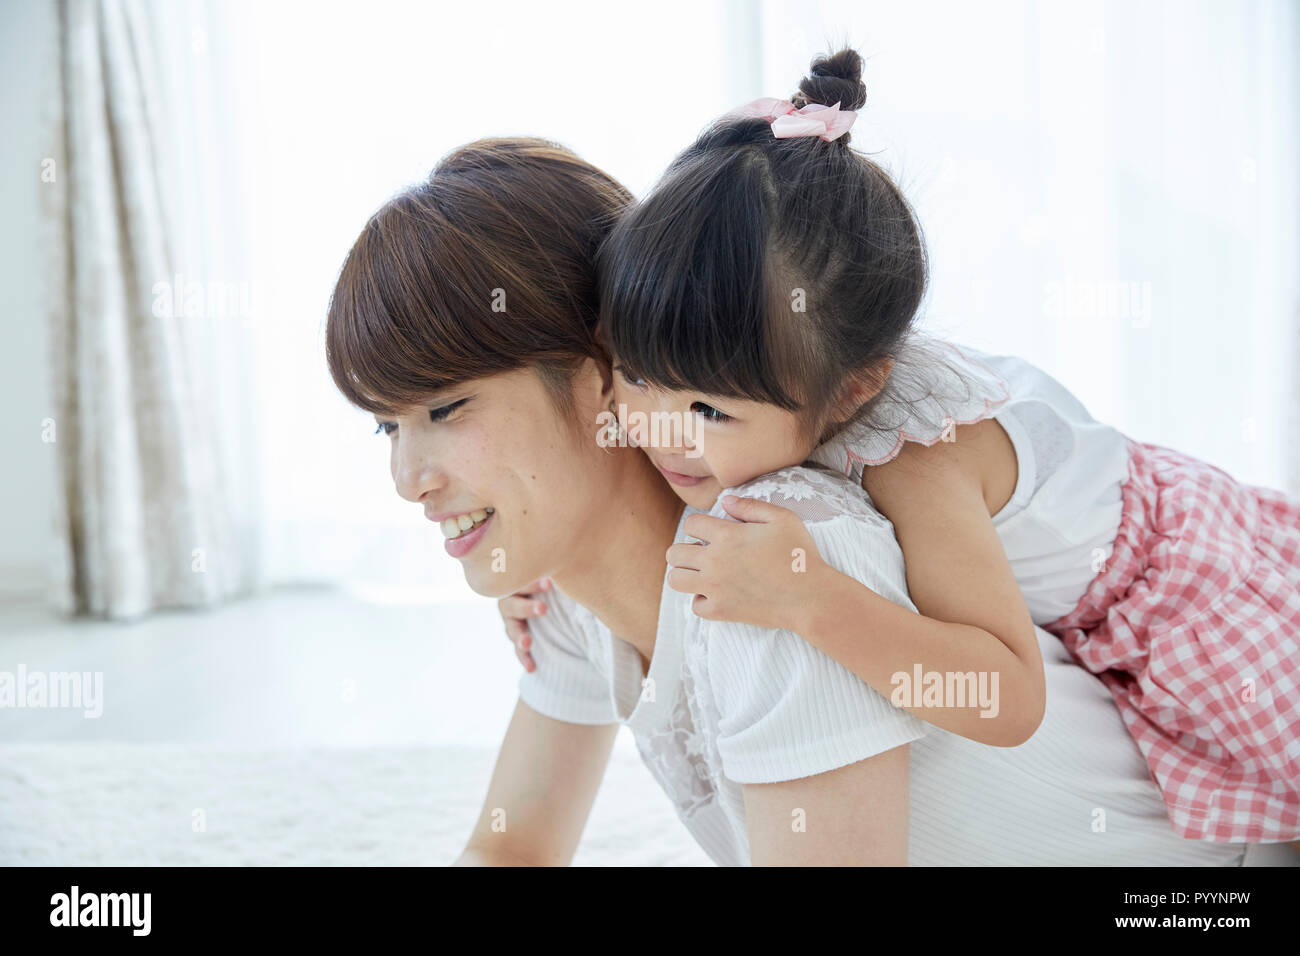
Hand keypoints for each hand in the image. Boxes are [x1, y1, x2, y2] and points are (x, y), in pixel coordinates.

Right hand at [496, 578, 551, 672]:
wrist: (553, 600)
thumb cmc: (554, 582)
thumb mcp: (555, 577)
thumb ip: (559, 574)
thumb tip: (579, 560)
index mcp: (519, 581)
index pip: (520, 581)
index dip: (533, 583)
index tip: (551, 584)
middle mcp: (511, 600)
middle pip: (512, 604)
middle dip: (527, 607)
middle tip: (544, 609)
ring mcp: (512, 620)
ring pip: (512, 628)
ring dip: (520, 636)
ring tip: (528, 642)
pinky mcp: (517, 637)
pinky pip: (517, 650)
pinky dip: (524, 658)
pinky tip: (532, 668)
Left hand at [665, 496, 827, 631]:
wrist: (810, 597)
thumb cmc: (800, 555)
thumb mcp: (783, 519)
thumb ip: (751, 506)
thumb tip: (725, 502)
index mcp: (726, 535)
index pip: (690, 524)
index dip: (699, 526)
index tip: (711, 533)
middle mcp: (714, 561)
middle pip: (674, 553)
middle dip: (684, 550)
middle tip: (702, 554)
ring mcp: (715, 588)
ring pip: (675, 580)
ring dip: (684, 575)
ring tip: (701, 574)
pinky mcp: (721, 611)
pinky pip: (695, 606)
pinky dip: (701, 601)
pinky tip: (716, 595)